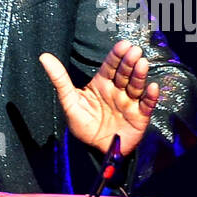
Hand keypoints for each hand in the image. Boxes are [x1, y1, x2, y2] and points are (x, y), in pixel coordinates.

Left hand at [39, 40, 159, 155]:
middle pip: (125, 73)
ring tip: (142, 63)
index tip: (123, 45)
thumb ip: (59, 79)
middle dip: (129, 62)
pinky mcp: (140, 116)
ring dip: (139, 75)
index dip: (117, 55)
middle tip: (134, 51)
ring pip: (136, 85)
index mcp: (102, 84)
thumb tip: (44, 57)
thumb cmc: (84, 126)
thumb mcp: (69, 102)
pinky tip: (152, 87)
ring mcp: (130, 102)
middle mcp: (118, 90)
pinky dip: (150, 96)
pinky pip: (146, 104)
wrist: (97, 151)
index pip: (111, 66)